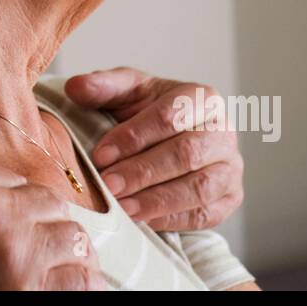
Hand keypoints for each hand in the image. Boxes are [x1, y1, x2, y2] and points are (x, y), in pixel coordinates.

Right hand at [0, 130, 105, 289]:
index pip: (15, 182)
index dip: (14, 204)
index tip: (11, 224)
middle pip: (50, 207)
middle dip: (45, 227)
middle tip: (36, 249)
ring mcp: (14, 258)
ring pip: (73, 242)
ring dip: (66, 256)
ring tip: (56, 271)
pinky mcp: (26, 295)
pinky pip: (78, 285)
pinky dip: (78, 287)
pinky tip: (65, 290)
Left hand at [64, 67, 243, 231]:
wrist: (171, 141)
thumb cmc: (148, 113)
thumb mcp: (127, 92)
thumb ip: (102, 86)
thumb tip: (75, 87)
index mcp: (202, 97)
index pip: (171, 116)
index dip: (134, 137)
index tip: (101, 154)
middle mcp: (223, 131)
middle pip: (186, 153)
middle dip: (143, 171)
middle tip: (108, 184)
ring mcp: (230, 167)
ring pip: (198, 187)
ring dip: (156, 200)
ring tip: (122, 206)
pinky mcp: (229, 198)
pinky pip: (204, 214)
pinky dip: (171, 219)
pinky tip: (142, 219)